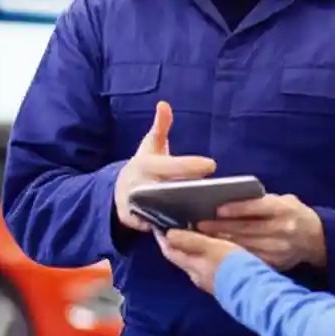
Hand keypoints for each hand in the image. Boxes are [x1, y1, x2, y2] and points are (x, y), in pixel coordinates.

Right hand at [114, 101, 216, 232]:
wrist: (118, 192)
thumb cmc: (144, 166)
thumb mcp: (150, 146)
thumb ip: (160, 126)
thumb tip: (164, 104)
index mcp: (144, 165)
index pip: (170, 165)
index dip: (190, 165)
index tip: (212, 164)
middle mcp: (138, 187)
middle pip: (167, 191)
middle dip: (190, 192)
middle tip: (216, 192)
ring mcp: (136, 208)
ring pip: (164, 213)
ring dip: (186, 214)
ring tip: (213, 212)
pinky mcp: (138, 226)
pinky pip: (160, 230)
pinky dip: (177, 231)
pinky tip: (200, 231)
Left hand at [155, 229, 239, 294]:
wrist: (253, 291)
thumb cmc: (230, 265)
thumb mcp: (210, 247)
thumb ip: (189, 240)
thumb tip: (168, 234)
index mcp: (191, 267)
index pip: (170, 252)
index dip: (162, 239)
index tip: (158, 226)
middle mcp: (196, 276)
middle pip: (181, 258)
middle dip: (177, 243)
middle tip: (177, 226)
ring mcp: (209, 282)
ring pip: (195, 263)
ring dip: (192, 249)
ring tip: (196, 234)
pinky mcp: (221, 283)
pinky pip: (207, 266)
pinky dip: (205, 255)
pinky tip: (214, 250)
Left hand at [197, 194, 325, 270]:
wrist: (315, 239)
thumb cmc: (292, 213)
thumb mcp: (282, 200)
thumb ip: (259, 201)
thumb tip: (226, 201)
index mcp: (283, 209)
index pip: (256, 208)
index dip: (235, 209)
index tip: (216, 209)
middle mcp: (282, 230)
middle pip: (246, 229)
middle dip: (220, 228)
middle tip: (198, 225)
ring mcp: (278, 250)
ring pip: (244, 246)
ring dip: (221, 243)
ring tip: (200, 238)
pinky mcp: (274, 264)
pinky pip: (248, 260)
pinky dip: (230, 256)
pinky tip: (216, 252)